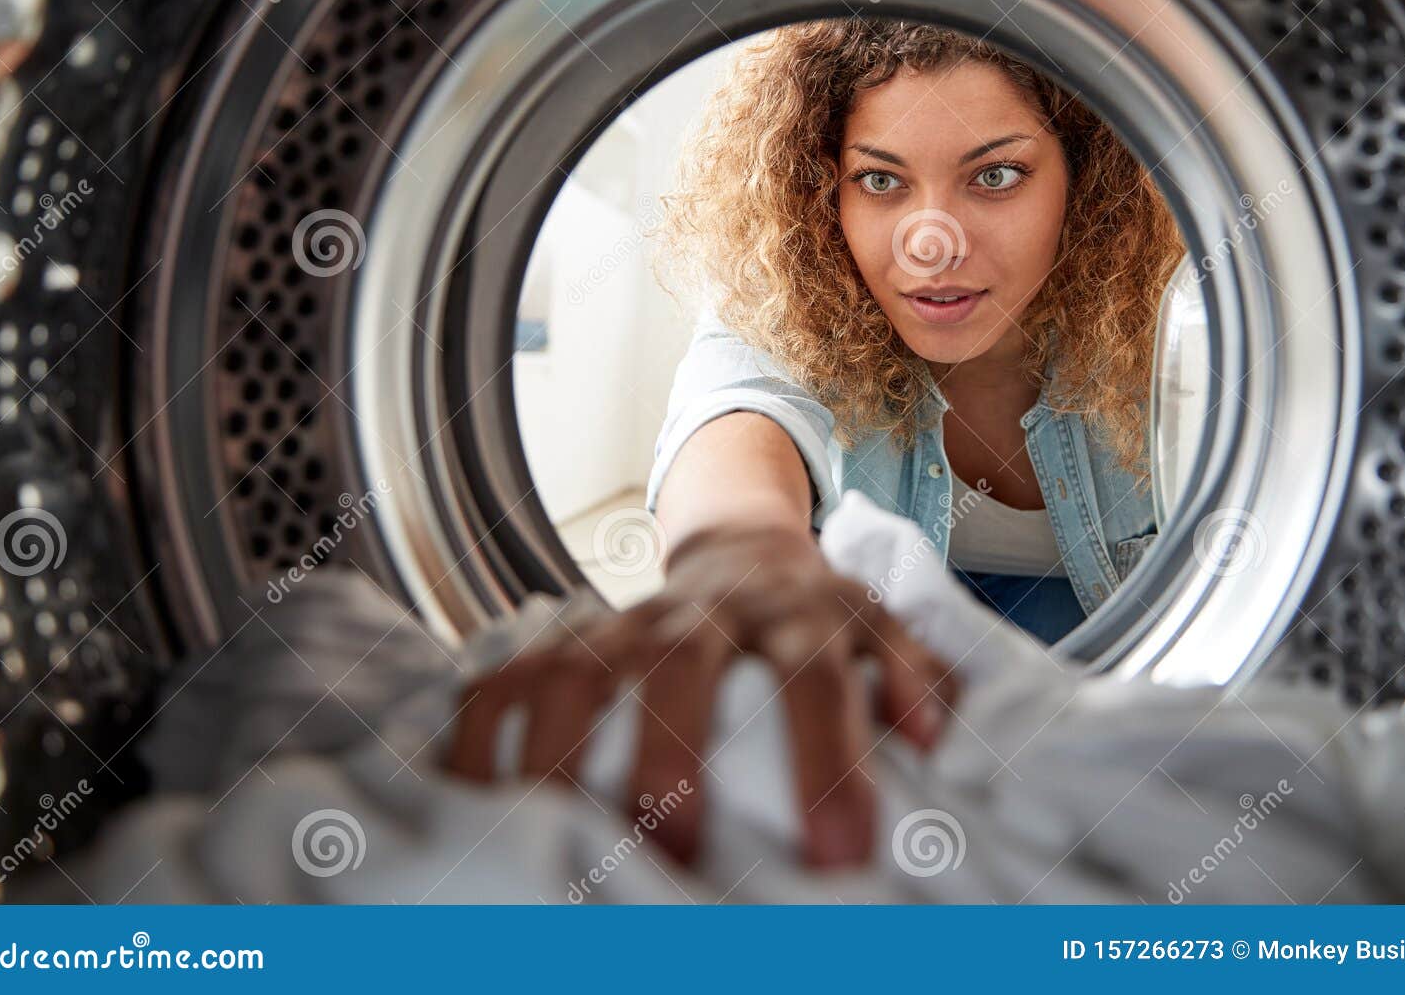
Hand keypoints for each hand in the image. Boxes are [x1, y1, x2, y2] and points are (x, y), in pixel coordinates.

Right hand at [445, 524, 955, 867]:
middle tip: (676, 848)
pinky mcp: (567, 639)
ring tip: (549, 837)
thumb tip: (932, 736)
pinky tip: (471, 800)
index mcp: (794, 615)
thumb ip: (913, 674)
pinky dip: (481, 733)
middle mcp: (703, 614)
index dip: (826, 758)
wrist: (744, 550)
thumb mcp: (879, 631)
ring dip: (558, 750)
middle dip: (672, 753)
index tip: (840, 853)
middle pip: (680, 664)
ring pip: (579, 669)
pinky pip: (508, 677)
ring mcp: (625, 624)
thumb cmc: (817, 619)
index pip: (812, 678)